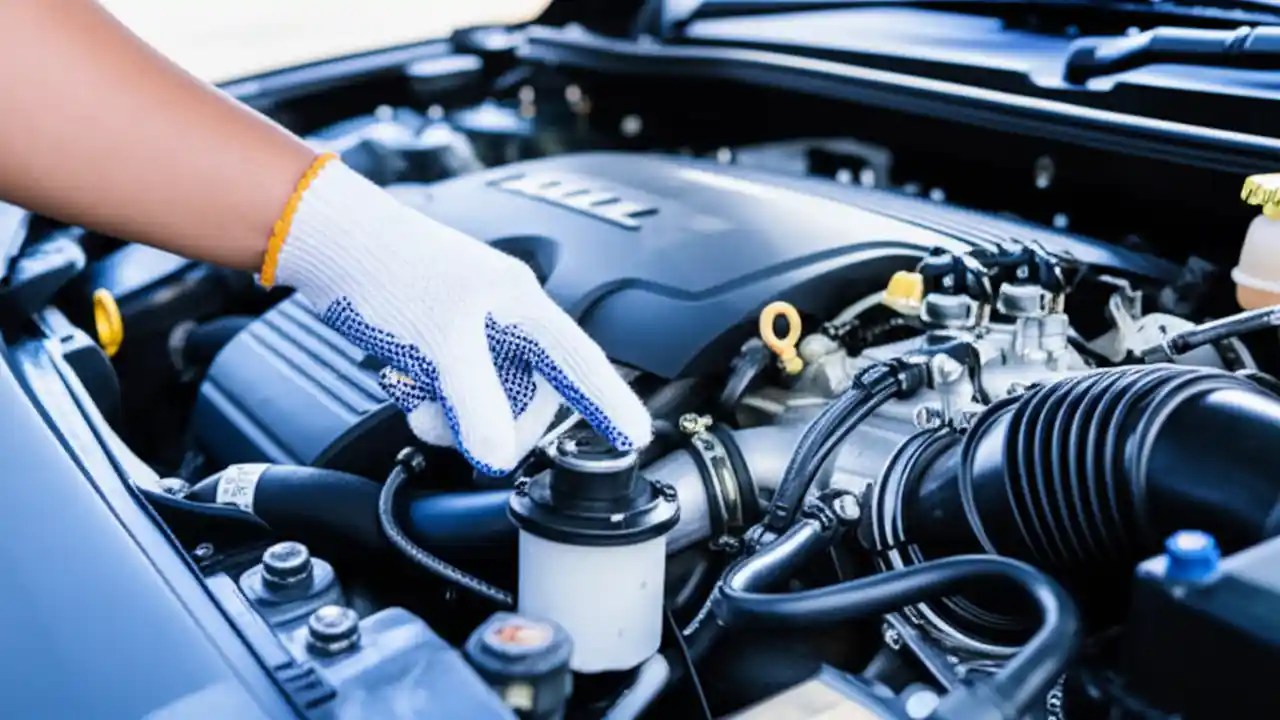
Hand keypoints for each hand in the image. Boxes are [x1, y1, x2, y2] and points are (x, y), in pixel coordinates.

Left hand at [269, 158, 651, 473]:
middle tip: (464, 437)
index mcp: (522, 306)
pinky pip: (453, 387)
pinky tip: (404, 385)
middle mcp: (504, 315)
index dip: (609, 402)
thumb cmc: (388, 268)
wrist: (327, 241)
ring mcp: (470, 326)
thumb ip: (476, 404)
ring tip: (419, 407)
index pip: (581, 364)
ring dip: (455, 415)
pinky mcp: (437, 336)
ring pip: (487, 395)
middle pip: (529, 394)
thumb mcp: (439, 345)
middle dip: (495, 423)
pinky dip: (431, 400)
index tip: (632, 437)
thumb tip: (499, 457)